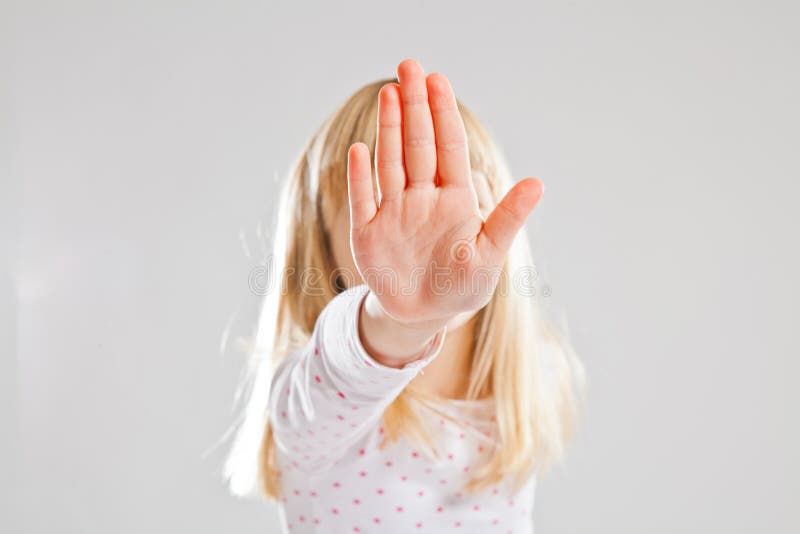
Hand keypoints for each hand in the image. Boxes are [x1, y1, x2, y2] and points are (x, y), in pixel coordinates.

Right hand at [347, 59, 542, 329]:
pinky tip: (360, 149)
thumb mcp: (490, 254)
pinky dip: (360, 176)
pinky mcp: (368, 232)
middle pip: (418, 144)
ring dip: (389, 129)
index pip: (449, 147)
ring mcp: (393, 211)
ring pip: (391, 162)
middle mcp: (422, 197)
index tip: (438, 80)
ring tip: (389, 93)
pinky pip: (363, 198)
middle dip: (414, 106)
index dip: (443, 113)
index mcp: (454, 199)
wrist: (424, 315)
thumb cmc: (462, 285)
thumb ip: (508, 218)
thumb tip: (538, 182)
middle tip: (410, 66)